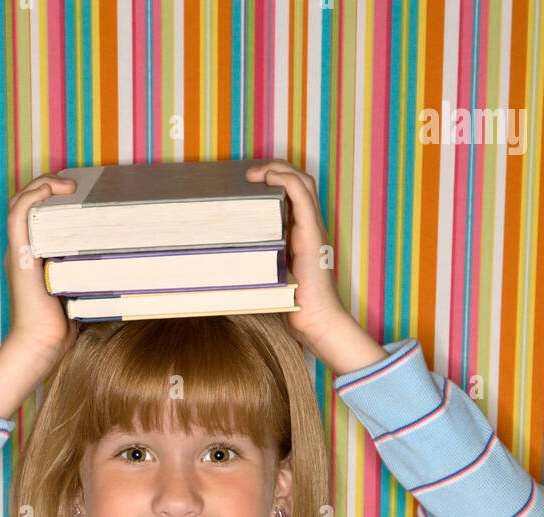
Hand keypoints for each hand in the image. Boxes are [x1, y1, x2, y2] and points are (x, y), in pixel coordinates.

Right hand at [4, 173, 79, 368]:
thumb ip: (88, 268)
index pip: (38, 211)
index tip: (82, 192)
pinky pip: (18, 214)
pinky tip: (51, 191)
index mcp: (34, 253)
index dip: (54, 194)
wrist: (42, 344)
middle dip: (50, 183)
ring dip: (44, 184)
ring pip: (21, 201)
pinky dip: (33, 196)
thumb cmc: (60, 325)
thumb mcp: (79, 287)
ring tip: (68, 185)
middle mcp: (23, 247)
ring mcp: (18, 250)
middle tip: (77, 185)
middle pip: (29, 200)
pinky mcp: (18, 255)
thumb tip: (120, 257)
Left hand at [245, 160, 350, 354]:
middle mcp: (310, 226)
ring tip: (255, 173)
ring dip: (278, 170)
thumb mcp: (270, 273)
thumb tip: (227, 254)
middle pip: (299, 181)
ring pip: (302, 182)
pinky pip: (302, 196)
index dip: (275, 178)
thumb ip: (258, 258)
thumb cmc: (293, 304)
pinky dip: (286, 180)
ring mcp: (313, 229)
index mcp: (302, 233)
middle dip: (275, 168)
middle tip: (249, 173)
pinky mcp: (312, 235)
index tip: (249, 182)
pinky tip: (269, 179)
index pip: (294, 192)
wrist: (316, 321)